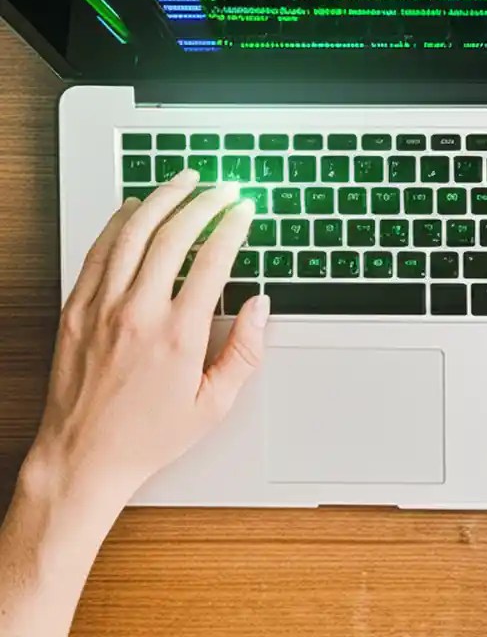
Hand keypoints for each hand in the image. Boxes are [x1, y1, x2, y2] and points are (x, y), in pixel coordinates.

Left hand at [26, 170, 268, 507]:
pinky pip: (99, 250)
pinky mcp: (76, 308)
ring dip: (162, 199)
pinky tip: (135, 208)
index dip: (232, 226)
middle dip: (204, 202)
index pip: (213, 259)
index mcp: (178, 335)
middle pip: (174, 235)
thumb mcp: (214, 404)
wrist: (84, 455)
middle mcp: (138, 313)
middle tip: (222, 189)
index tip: (244, 211)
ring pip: (133, 232)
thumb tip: (260, 309)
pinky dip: (119, 221)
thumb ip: (244, 352)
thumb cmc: (148, 436)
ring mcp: (102, 306)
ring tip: (183, 181)